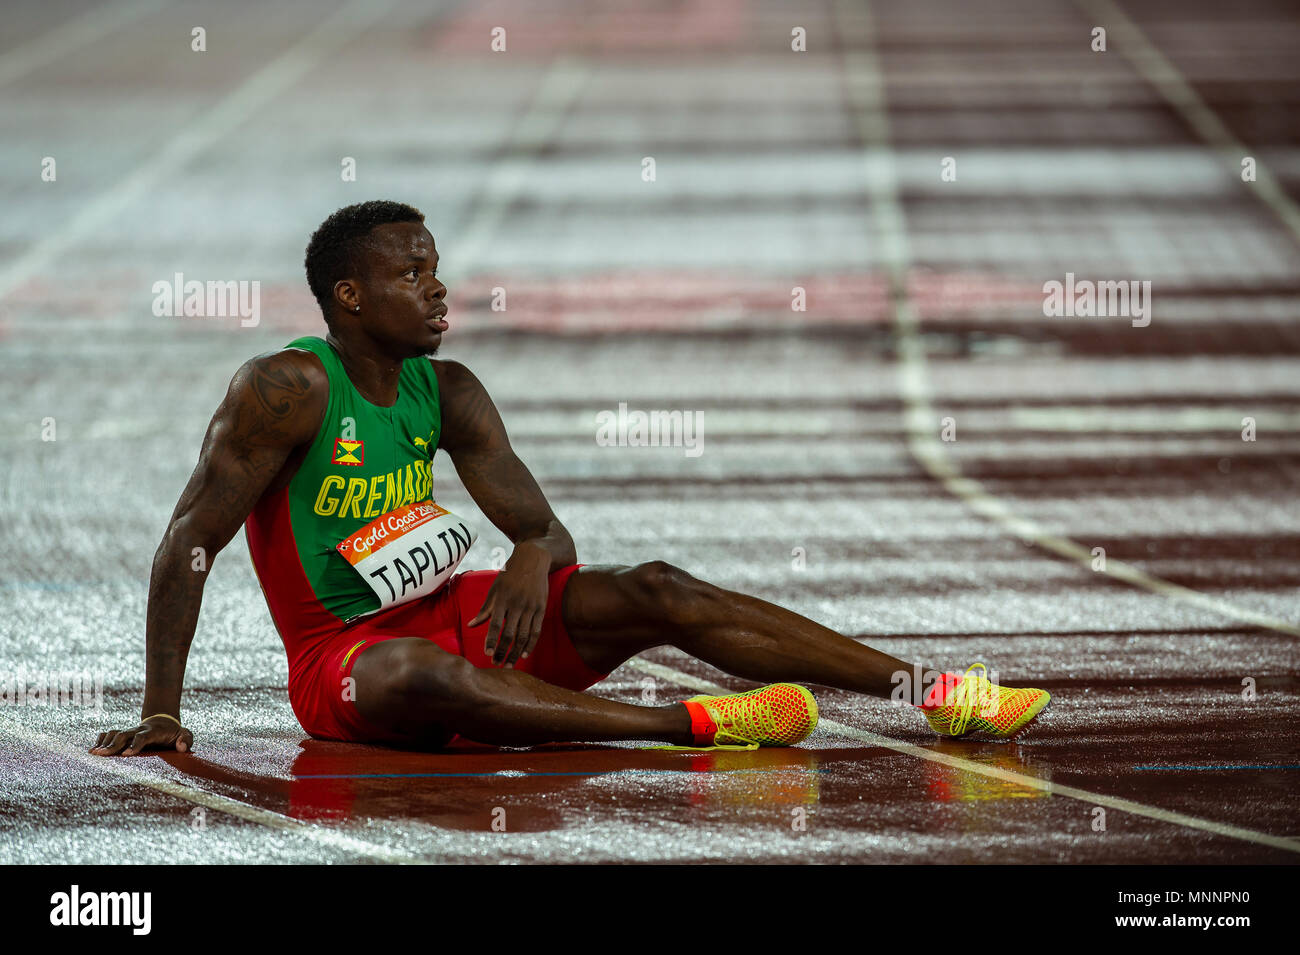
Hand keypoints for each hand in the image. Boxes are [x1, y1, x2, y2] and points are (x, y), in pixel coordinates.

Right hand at [90, 716, 193, 756]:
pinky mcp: (123, 733)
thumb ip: (186, 740)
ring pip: (114, 733)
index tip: (126, 755)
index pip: (143, 736)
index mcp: (154, 732)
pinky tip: (94, 750)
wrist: (164, 721)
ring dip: (104, 743)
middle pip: (123, 734)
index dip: (135, 745)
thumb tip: (180, 747)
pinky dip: (101, 739)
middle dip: (112, 745)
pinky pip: (109, 733)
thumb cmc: (175, 733)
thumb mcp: (185, 735)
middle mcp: (138, 730)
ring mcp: (129, 731)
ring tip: (94, 754)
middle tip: (101, 756)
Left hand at [469, 544, 551, 666]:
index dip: (491, 641)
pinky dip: (530, 644)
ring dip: (515, 652)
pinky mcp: (541, 608)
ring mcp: (531, 607)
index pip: (495, 625)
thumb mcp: (495, 589)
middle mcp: (517, 604)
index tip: (487, 654)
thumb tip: (471, 626)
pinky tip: (524, 654)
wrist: (533, 559)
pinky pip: (536, 630)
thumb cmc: (510, 574)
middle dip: (502, 651)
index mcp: (503, 599)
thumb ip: (485, 609)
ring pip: (523, 635)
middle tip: (496, 664)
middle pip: (510, 634)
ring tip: (508, 664)